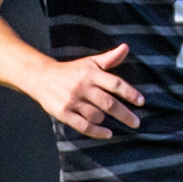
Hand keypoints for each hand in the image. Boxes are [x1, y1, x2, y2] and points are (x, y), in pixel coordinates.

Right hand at [29, 44, 144, 138]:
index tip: (141, 102)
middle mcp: (82, 87)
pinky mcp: (63, 113)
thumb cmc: (71, 71)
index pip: (115, 84)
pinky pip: (83, 126)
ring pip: (96, 115)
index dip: (130, 93)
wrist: (41, 77)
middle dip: (125, 114)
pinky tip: (108, 133)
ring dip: (106, 120)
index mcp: (91, 74)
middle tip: (137, 123)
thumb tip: (126, 47)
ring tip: (112, 122)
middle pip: (109, 103)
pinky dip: (97, 132)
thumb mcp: (90, 62)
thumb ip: (109, 58)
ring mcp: (72, 100)